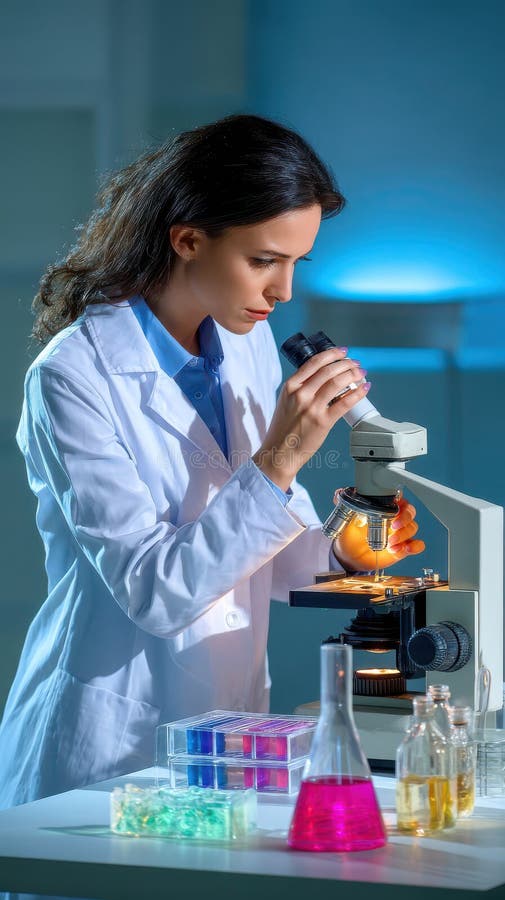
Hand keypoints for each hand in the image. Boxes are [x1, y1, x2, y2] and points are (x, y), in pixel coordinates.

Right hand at [253, 348, 369, 490]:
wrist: (279, 452)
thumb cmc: (283, 429)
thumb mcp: (285, 401)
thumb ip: (300, 388)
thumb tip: (322, 376)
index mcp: (290, 387)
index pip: (314, 362)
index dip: (332, 354)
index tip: (342, 352)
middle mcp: (300, 394)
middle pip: (328, 370)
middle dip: (346, 363)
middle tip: (354, 363)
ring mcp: (312, 408)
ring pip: (337, 383)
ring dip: (353, 374)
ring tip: (360, 373)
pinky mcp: (323, 422)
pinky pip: (345, 403)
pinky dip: (357, 393)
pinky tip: (364, 388)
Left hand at [332, 494, 424, 571]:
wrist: (350, 554)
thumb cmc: (352, 532)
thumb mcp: (347, 518)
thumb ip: (343, 504)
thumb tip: (338, 494)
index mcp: (384, 507)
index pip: (398, 499)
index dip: (399, 501)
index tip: (394, 506)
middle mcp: (395, 518)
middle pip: (410, 512)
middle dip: (404, 519)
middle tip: (393, 526)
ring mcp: (400, 532)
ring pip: (413, 528)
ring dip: (403, 535)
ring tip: (390, 544)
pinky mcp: (403, 547)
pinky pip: (417, 545)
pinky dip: (414, 547)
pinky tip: (401, 550)